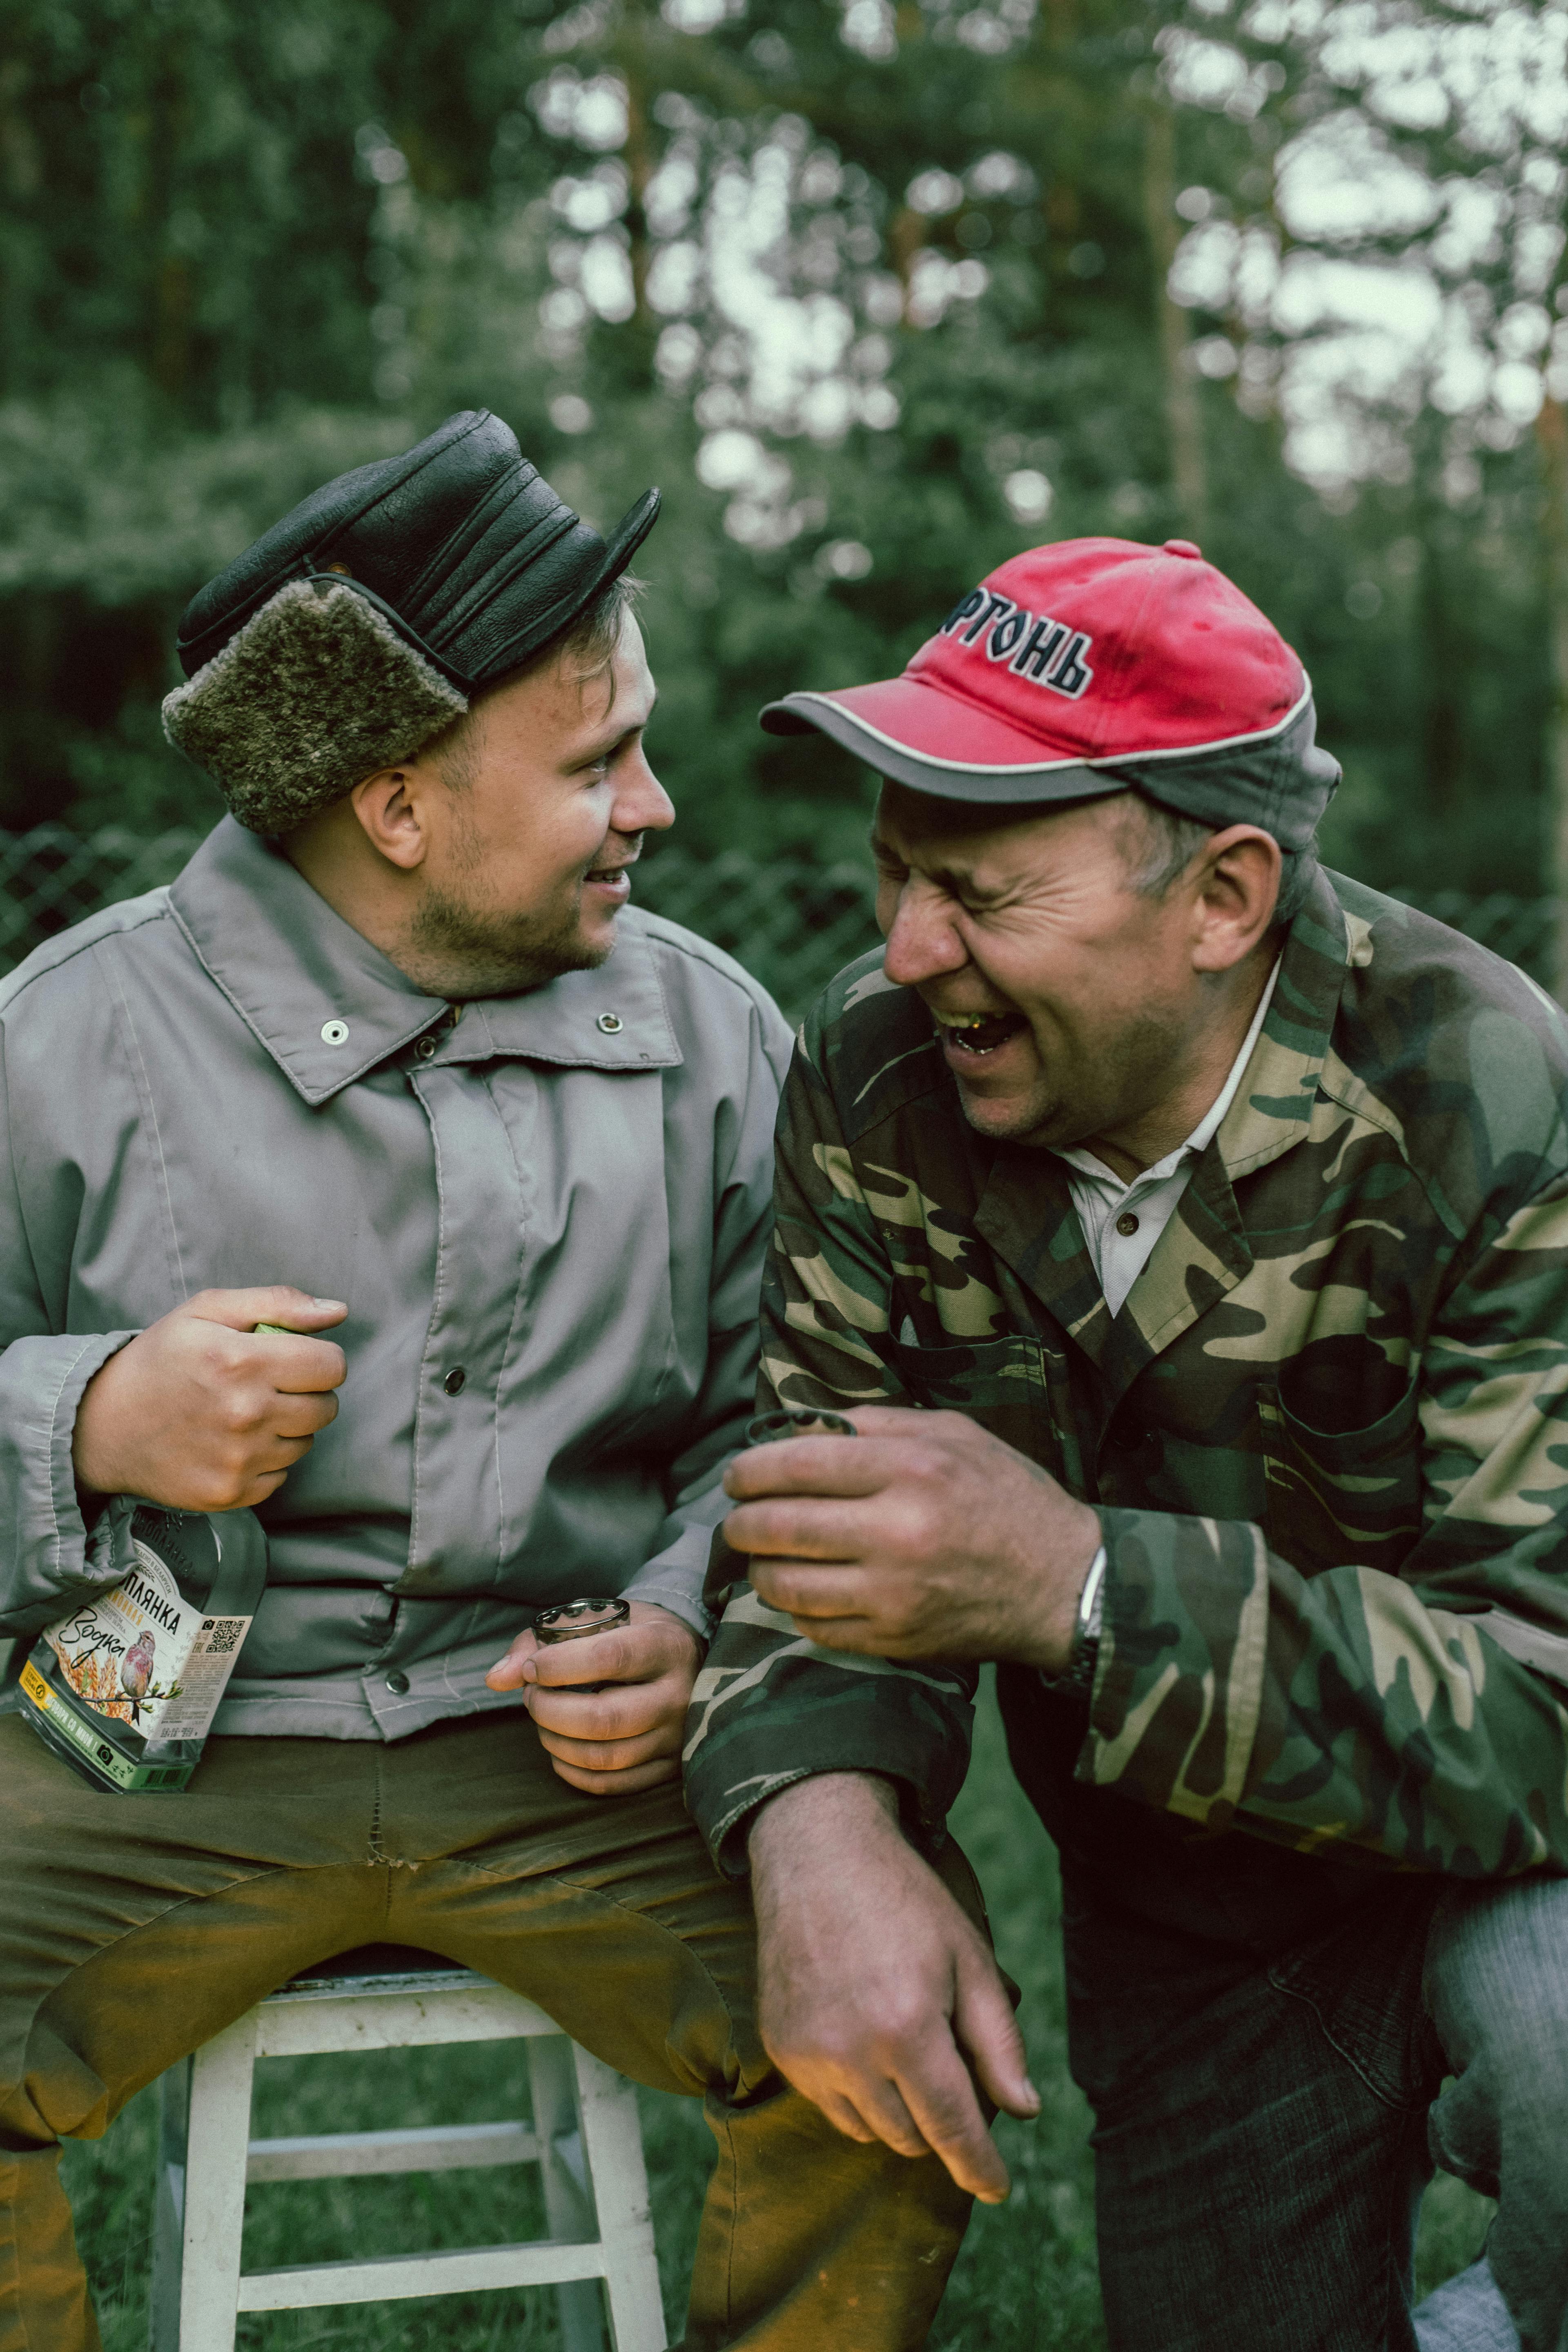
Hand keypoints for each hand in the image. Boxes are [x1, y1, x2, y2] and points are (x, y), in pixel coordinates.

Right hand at [72, 1287, 347, 1511]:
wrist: (104, 1424)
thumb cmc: (160, 1359)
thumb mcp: (207, 1310)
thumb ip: (277, 1304)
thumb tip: (337, 1311)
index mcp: (241, 1361)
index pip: (331, 1366)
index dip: (319, 1359)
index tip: (294, 1358)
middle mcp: (245, 1414)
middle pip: (326, 1408)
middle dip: (307, 1392)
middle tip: (268, 1385)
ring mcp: (238, 1459)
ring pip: (305, 1443)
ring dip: (287, 1427)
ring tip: (244, 1413)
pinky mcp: (230, 1493)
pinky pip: (281, 1476)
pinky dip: (266, 1461)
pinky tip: (233, 1443)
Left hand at [485, 1600, 699, 1796]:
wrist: (683, 1658)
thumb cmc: (628, 1634)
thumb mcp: (594, 1619)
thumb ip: (540, 1642)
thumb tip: (497, 1679)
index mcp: (666, 1645)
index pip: (610, 1658)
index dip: (560, 1665)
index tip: (533, 1668)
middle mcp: (679, 1694)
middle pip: (605, 1718)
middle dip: (550, 1710)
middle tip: (531, 1696)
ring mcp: (676, 1736)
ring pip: (606, 1756)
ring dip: (557, 1742)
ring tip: (542, 1720)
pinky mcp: (669, 1768)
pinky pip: (613, 1784)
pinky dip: (574, 1772)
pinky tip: (558, 1751)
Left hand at [721, 1405, 1100, 1669]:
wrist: (1062, 1583)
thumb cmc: (1007, 1498)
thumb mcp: (954, 1434)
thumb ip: (876, 1423)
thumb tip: (802, 1426)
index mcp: (911, 1468)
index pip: (797, 1465)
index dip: (750, 1469)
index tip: (736, 1475)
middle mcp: (897, 1531)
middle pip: (780, 1525)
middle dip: (741, 1520)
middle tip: (737, 1516)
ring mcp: (893, 1593)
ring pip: (786, 1583)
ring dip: (758, 1567)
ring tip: (761, 1554)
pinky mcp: (894, 1638)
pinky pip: (814, 1626)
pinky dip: (794, 1607)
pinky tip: (799, 1589)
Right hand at [750, 1773, 1037, 2202]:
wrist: (818, 1854)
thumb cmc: (905, 1902)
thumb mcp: (970, 1959)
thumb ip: (998, 2043)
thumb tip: (1025, 2111)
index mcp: (908, 2027)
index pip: (952, 2129)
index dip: (979, 2167)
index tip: (996, 2188)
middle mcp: (852, 2051)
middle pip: (911, 2138)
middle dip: (941, 2124)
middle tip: (951, 2068)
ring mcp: (809, 2053)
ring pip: (869, 2130)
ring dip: (898, 2113)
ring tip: (907, 2048)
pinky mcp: (781, 2048)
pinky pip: (829, 2106)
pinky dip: (857, 2093)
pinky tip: (866, 2042)